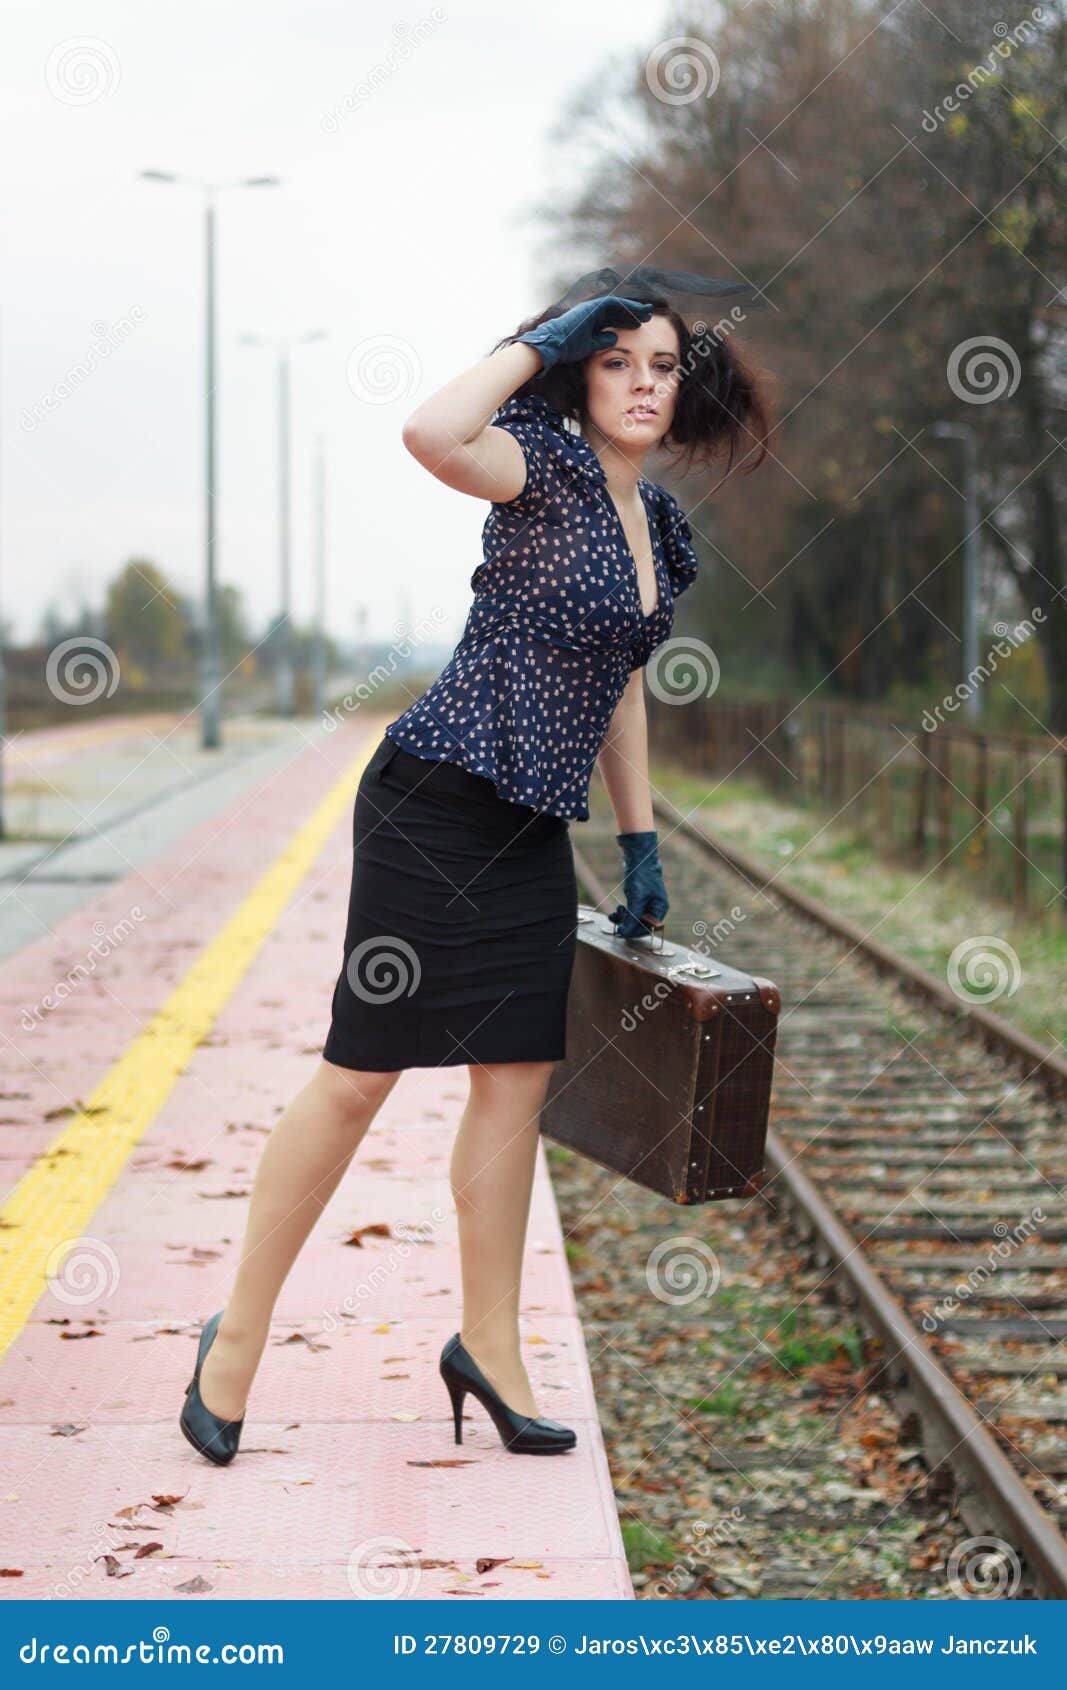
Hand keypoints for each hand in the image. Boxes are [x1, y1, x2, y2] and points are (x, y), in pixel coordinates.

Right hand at [516, 295, 652, 372]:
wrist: (554, 345)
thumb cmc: (568, 348)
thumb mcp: (590, 346)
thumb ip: (602, 340)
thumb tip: (615, 338)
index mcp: (592, 321)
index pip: (613, 319)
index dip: (627, 321)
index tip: (640, 325)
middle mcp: (593, 312)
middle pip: (618, 311)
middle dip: (633, 313)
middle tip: (649, 316)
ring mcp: (592, 308)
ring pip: (618, 305)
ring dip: (633, 308)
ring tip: (647, 311)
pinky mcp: (592, 307)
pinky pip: (613, 303)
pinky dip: (626, 306)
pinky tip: (637, 309)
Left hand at [609, 829, 668, 939]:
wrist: (638, 858)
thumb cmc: (642, 875)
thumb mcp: (636, 898)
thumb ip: (633, 916)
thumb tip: (626, 932)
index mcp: (660, 908)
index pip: (649, 928)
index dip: (635, 932)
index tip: (623, 932)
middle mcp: (654, 908)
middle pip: (641, 925)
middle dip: (628, 925)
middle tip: (617, 923)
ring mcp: (645, 904)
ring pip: (633, 919)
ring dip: (623, 920)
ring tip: (614, 915)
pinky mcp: (637, 900)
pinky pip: (630, 912)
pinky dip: (622, 914)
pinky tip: (614, 913)